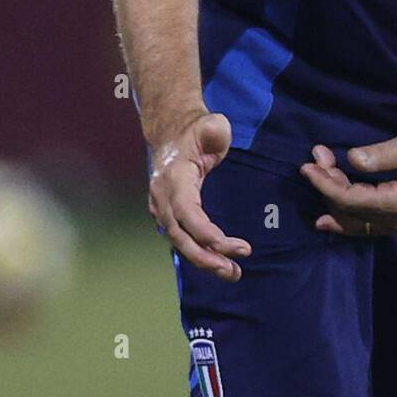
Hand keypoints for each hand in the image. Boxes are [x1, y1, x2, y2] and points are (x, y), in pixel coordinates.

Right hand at [148, 110, 251, 280]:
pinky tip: (220, 263)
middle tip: (233, 270)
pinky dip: (200, 252)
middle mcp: (163, 196)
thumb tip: (216, 136)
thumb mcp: (210, 124)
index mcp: (174, 176)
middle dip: (205, 256)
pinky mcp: (168, 215)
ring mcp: (163, 207)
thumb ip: (214, 129)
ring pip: (180, 241)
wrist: (173, 132)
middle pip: (180, 235)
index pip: (185, 210)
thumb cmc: (197, 130)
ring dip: (205, 260)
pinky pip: (183, 238)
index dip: (202, 231)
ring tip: (232, 273)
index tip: (225, 245)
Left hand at [299, 127, 396, 237]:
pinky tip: (330, 216)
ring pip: (358, 224)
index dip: (325, 185)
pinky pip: (369, 226)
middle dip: (327, 187)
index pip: (352, 200)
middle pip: (351, 213)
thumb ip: (381, 155)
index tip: (307, 166)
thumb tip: (350, 160)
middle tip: (315, 159)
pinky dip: (348, 218)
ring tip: (319, 176)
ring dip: (335, 201)